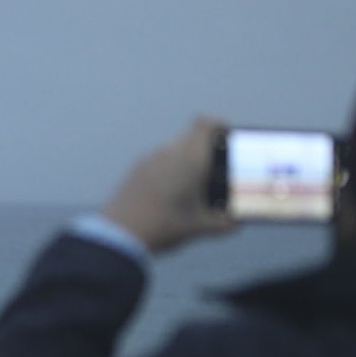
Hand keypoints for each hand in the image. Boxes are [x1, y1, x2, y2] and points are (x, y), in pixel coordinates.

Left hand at [100, 117, 236, 253]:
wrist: (120, 233)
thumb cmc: (164, 225)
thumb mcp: (199, 227)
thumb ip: (223, 223)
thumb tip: (235, 223)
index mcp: (191, 158)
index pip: (205, 123)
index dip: (218, 124)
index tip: (226, 134)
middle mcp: (170, 152)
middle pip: (191, 137)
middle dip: (204, 149)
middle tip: (212, 169)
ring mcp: (150, 159)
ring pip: (173, 148)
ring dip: (185, 159)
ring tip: (190, 185)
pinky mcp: (135, 169)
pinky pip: (158, 160)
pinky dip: (167, 169)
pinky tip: (167, 193)